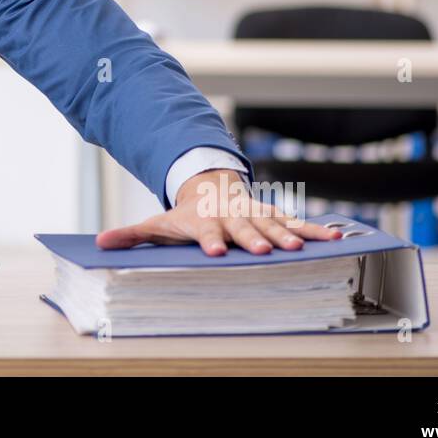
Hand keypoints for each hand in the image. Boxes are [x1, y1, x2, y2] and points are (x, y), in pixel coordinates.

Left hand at [95, 169, 342, 255]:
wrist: (210, 186)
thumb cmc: (184, 214)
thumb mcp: (157, 223)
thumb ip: (131, 234)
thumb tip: (100, 243)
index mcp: (204, 221)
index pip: (206, 232)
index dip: (210, 241)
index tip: (216, 251)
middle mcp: (231, 216)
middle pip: (243, 229)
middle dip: (254, 239)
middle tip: (266, 251)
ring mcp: (254, 214)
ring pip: (273, 224)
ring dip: (288, 235)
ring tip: (303, 247)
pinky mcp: (274, 216)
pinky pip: (297, 223)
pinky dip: (316, 230)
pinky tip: (337, 239)